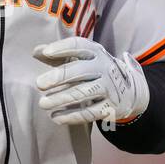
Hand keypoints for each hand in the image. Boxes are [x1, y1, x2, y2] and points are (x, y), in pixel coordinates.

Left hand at [32, 36, 148, 126]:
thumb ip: (59, 54)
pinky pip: (89, 113)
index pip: (79, 46)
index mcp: (96, 53)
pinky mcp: (110, 107)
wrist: (129, 91)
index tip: (45, 53)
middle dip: (59, 76)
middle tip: (39, 84)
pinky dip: (71, 116)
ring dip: (61, 99)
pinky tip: (56, 117)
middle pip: (81, 70)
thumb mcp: (81, 59)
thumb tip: (35, 51)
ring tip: (43, 103)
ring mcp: (109, 88)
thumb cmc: (94, 71)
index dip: (62, 48)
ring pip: (83, 93)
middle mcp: (104, 68)